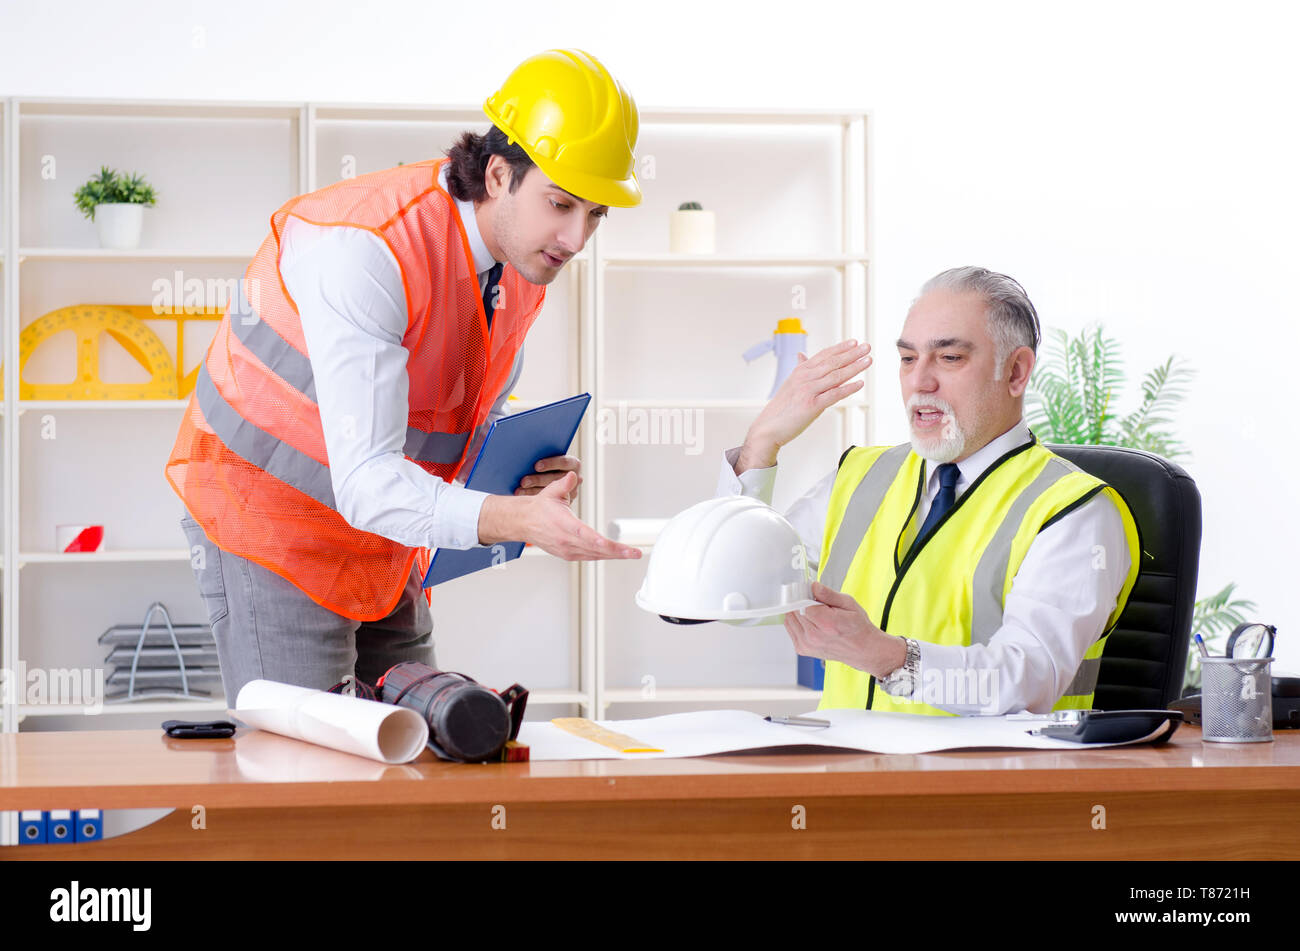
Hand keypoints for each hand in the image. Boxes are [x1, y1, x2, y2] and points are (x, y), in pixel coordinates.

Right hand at [478, 471, 640, 561]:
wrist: (525, 523)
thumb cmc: (540, 508)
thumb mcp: (551, 492)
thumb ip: (563, 484)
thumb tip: (572, 476)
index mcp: (563, 525)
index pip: (582, 533)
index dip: (595, 540)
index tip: (607, 543)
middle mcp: (566, 541)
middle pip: (594, 548)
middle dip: (616, 551)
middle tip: (634, 552)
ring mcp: (568, 550)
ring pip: (595, 555)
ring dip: (614, 555)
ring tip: (631, 554)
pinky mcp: (569, 555)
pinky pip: (590, 557)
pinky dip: (604, 556)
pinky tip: (616, 554)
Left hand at [515, 454, 581, 504]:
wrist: (553, 478)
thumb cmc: (546, 463)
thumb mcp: (548, 456)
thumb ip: (542, 454)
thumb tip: (525, 450)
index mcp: (573, 463)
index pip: (564, 462)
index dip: (550, 463)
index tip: (536, 466)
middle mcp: (576, 478)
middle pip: (556, 479)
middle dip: (538, 479)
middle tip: (523, 481)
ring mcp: (570, 492)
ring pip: (552, 492)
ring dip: (533, 491)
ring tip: (518, 490)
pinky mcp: (563, 503)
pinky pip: (548, 501)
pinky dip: (533, 497)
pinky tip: (521, 495)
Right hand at [737, 340, 871, 472]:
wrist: (768, 428)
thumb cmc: (781, 409)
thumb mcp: (790, 384)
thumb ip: (799, 369)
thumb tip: (801, 355)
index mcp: (800, 371)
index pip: (823, 355)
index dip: (840, 348)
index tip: (854, 342)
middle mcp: (804, 378)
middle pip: (832, 362)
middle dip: (851, 353)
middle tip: (867, 347)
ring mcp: (808, 391)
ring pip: (835, 376)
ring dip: (854, 367)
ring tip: (868, 360)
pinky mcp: (811, 406)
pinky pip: (833, 394)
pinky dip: (848, 388)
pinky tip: (859, 383)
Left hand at [783, 581, 904, 676]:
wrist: (862, 650)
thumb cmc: (858, 627)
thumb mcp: (848, 603)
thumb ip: (828, 594)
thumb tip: (813, 586)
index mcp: (826, 623)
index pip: (801, 603)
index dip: (804, 595)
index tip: (808, 592)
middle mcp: (814, 636)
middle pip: (794, 610)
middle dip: (800, 602)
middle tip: (814, 602)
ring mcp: (806, 645)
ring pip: (789, 619)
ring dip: (797, 612)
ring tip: (814, 613)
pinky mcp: (802, 649)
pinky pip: (790, 628)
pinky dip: (796, 622)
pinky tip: (810, 621)